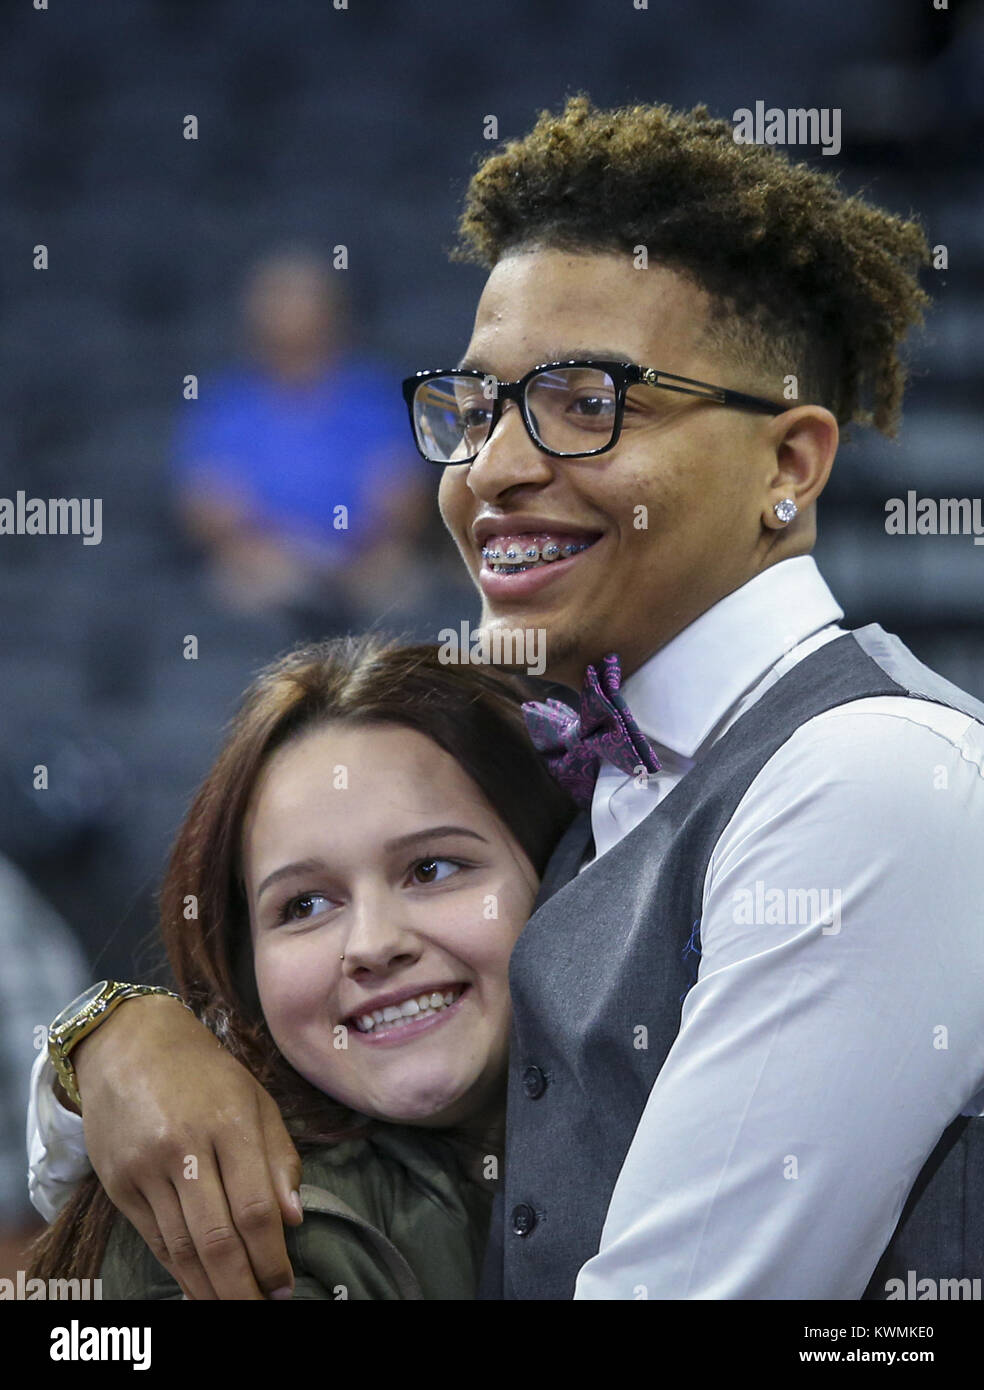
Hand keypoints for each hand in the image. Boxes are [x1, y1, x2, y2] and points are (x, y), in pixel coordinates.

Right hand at [73, 994, 302, 1299]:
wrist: (129, 1044)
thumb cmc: (205, 1073)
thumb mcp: (255, 1099)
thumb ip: (279, 1158)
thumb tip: (294, 1219)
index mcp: (230, 1123)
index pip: (255, 1209)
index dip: (272, 1257)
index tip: (285, 1285)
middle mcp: (185, 1147)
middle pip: (218, 1239)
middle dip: (243, 1287)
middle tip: (262, 1307)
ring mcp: (146, 1168)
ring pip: (182, 1247)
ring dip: (211, 1288)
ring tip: (234, 1304)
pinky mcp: (118, 1183)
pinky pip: (155, 1239)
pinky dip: (179, 1270)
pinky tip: (199, 1286)